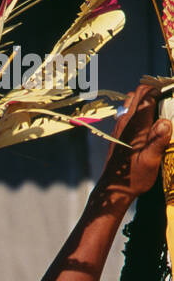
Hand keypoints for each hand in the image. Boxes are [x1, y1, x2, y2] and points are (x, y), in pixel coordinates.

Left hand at [98, 84, 170, 208]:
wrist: (112, 191)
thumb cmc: (132, 179)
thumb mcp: (150, 162)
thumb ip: (158, 141)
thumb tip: (166, 122)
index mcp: (136, 126)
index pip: (147, 95)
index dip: (160, 88)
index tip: (171, 90)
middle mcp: (126, 122)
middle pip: (138, 94)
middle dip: (153, 90)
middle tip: (167, 95)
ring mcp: (120, 127)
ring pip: (132, 101)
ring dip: (145, 98)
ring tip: (160, 104)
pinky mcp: (118, 134)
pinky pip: (128, 112)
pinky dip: (138, 108)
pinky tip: (148, 119)